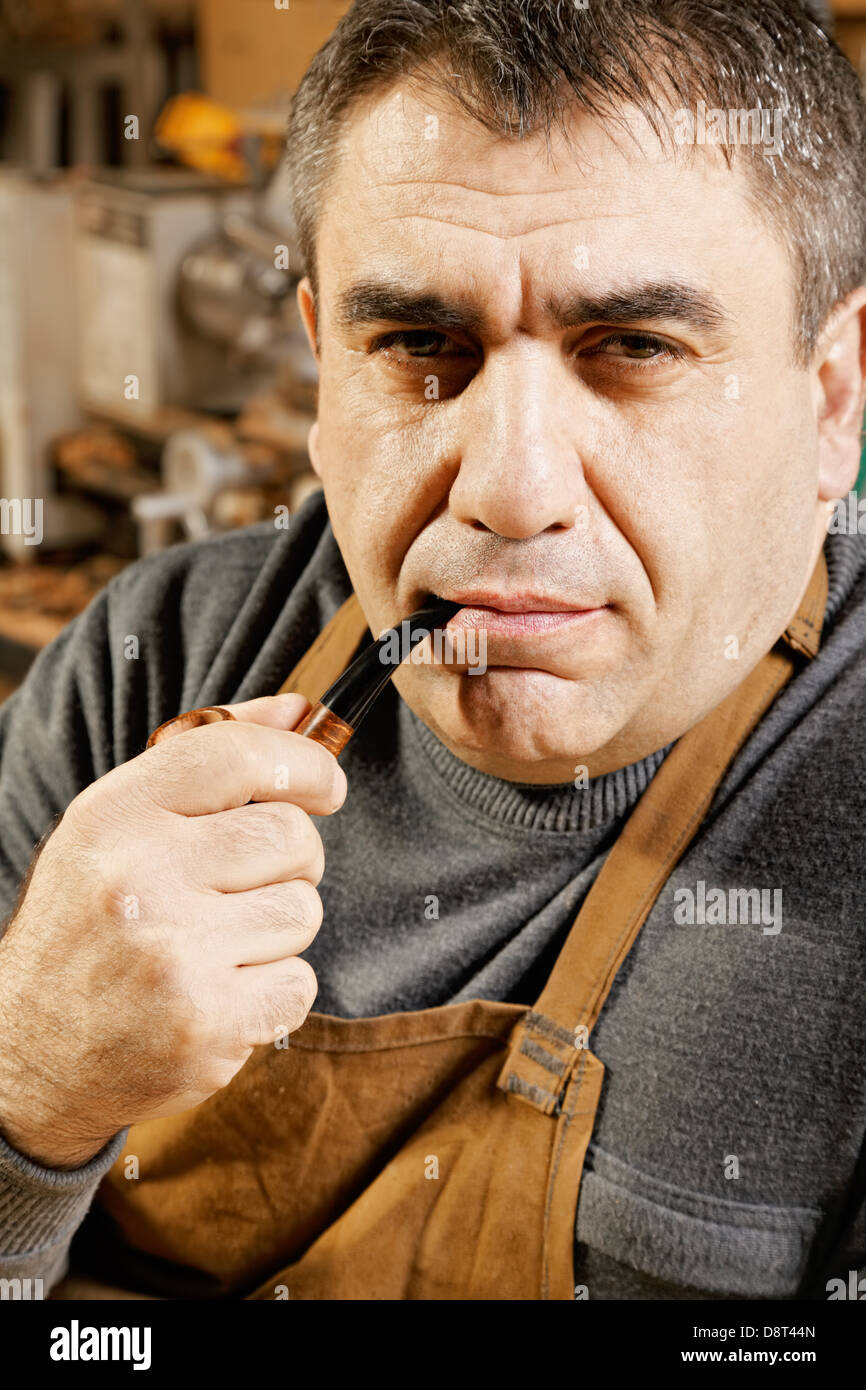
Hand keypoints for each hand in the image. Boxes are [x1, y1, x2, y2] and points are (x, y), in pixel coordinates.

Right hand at [0, 694, 344, 1167]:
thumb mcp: (120, 826)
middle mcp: (140, 879)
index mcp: (114, 816)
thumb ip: (212, 758)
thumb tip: (303, 712)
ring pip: (304, 910)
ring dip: (278, 930)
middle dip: (289, 861)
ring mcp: (175, 956)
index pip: (238, 754)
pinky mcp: (208, 1024)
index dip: (304, 761)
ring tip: (217, 945)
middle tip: (242, 888)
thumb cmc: (88, 924)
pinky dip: (275, 992)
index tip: (324, 784)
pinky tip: (220, 993)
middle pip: (293, 836)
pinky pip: (301, 983)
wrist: (27, 1053)